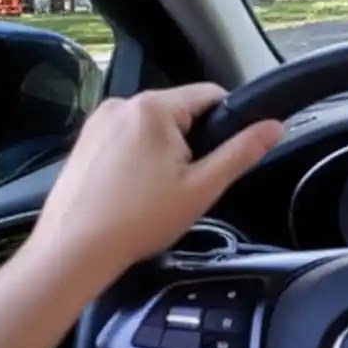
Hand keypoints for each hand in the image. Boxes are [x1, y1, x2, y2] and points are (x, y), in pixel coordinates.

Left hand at [30, 84, 283, 277]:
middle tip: (187, 184)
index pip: (211, 94)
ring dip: (164, 152)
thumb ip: (242, 152)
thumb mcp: (203, 187)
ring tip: (157, 193)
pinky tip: (133, 193)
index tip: (222, 157)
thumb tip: (274, 126)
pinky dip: (138, 160)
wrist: (72, 252)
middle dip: (192, 142)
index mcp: (154, 108)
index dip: (228, 123)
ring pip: (153, 128)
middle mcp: (122, 105)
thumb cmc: (137, 220)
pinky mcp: (84, 143)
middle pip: (180, 111)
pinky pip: (126, 139)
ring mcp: (98, 123)